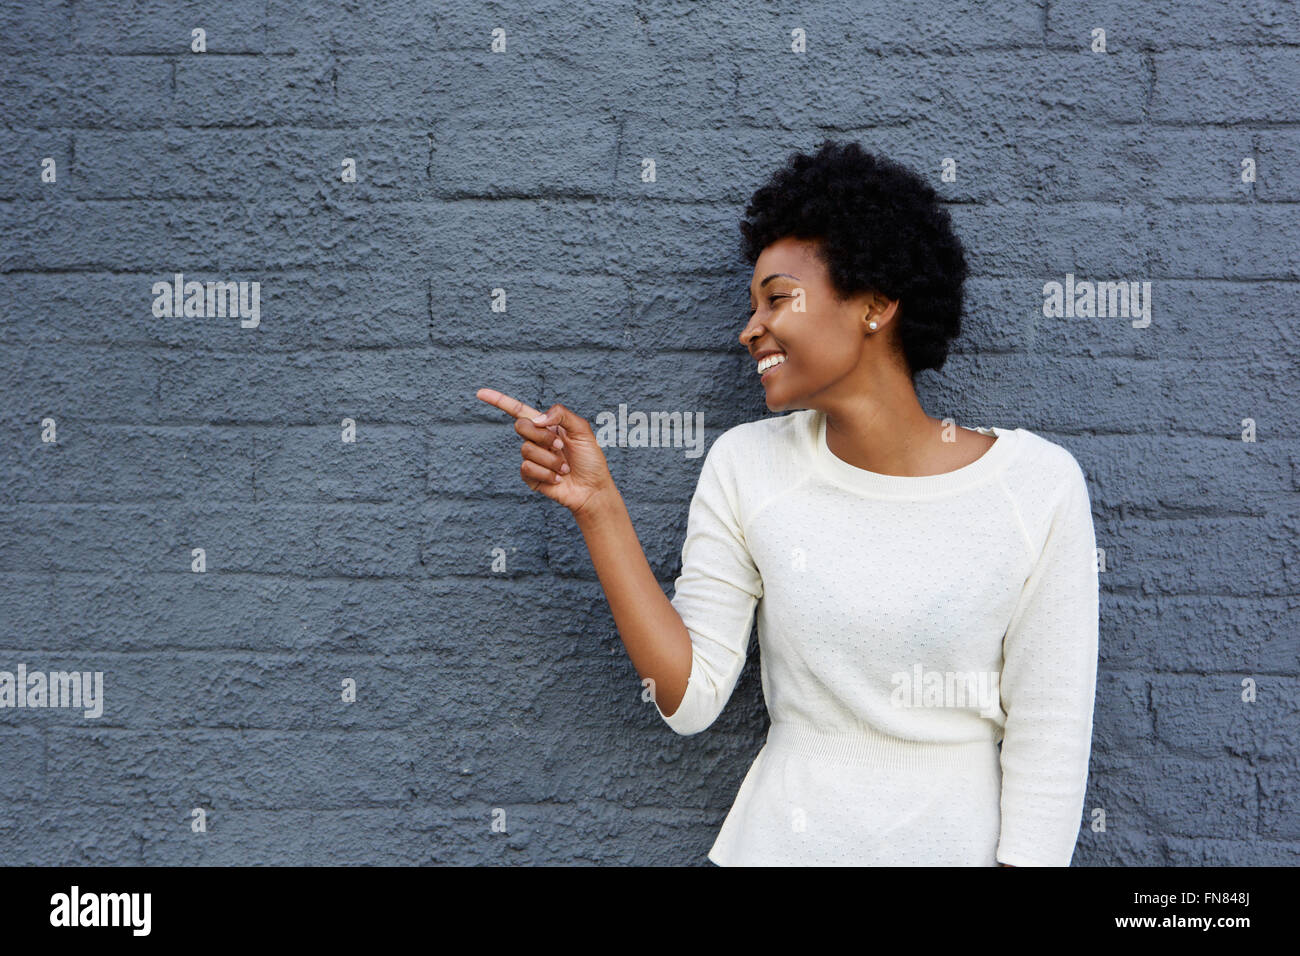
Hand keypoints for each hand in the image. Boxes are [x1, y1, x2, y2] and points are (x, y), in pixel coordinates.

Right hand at [474, 388, 613, 515]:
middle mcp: (536, 440)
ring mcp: (532, 459)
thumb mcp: (582, 430)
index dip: (498, 401)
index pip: (518, 410)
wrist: (593, 488)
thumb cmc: (590, 459)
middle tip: (561, 447)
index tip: (480, 393)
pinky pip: (527, 468)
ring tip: (564, 468)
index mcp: (546, 426)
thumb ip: (561, 415)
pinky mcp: (530, 477)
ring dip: (551, 460)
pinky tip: (557, 479)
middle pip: (521, 426)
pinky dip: (546, 474)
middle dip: (543, 436)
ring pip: (527, 450)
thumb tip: (537, 419)